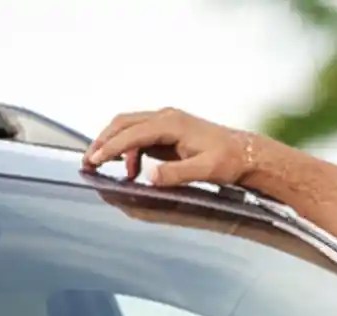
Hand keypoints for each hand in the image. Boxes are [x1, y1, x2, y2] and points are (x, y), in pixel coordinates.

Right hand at [82, 107, 256, 187]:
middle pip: (123, 123)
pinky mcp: (169, 132)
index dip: (110, 147)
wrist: (248, 154)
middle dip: (103, 141)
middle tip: (88, 162)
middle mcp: (166, 117)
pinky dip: (129, 151)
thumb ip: (176, 173)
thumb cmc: (230, 161)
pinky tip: (132, 171)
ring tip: (105, 168)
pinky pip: (140, 137)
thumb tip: (148, 176)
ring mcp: (167, 122)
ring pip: (129, 128)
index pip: (132, 133)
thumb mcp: (206, 170)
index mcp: (171, 124)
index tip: (94, 160)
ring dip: (114, 146)